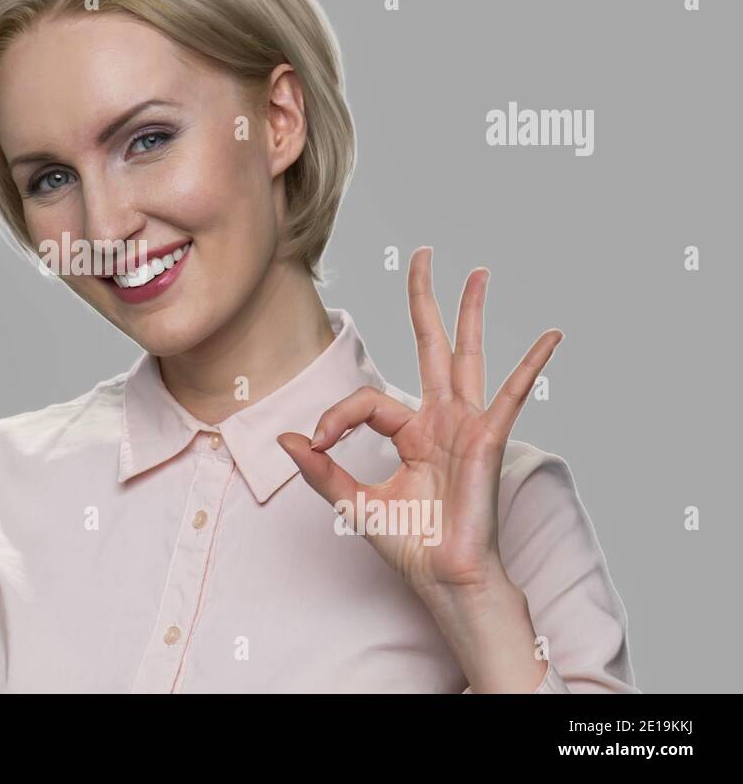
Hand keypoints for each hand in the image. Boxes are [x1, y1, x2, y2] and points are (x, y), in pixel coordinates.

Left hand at [277, 246, 563, 612]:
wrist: (443, 579)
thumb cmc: (410, 544)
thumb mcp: (352, 501)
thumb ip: (320, 468)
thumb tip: (284, 437)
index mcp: (411, 432)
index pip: (367, 399)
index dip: (336, 415)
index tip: (316, 443)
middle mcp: (441, 421)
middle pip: (431, 348)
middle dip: (425, 301)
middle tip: (423, 255)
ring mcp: (467, 427)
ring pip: (467, 358)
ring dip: (471, 314)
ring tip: (478, 273)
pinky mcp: (487, 442)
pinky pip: (510, 396)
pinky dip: (529, 365)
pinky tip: (549, 338)